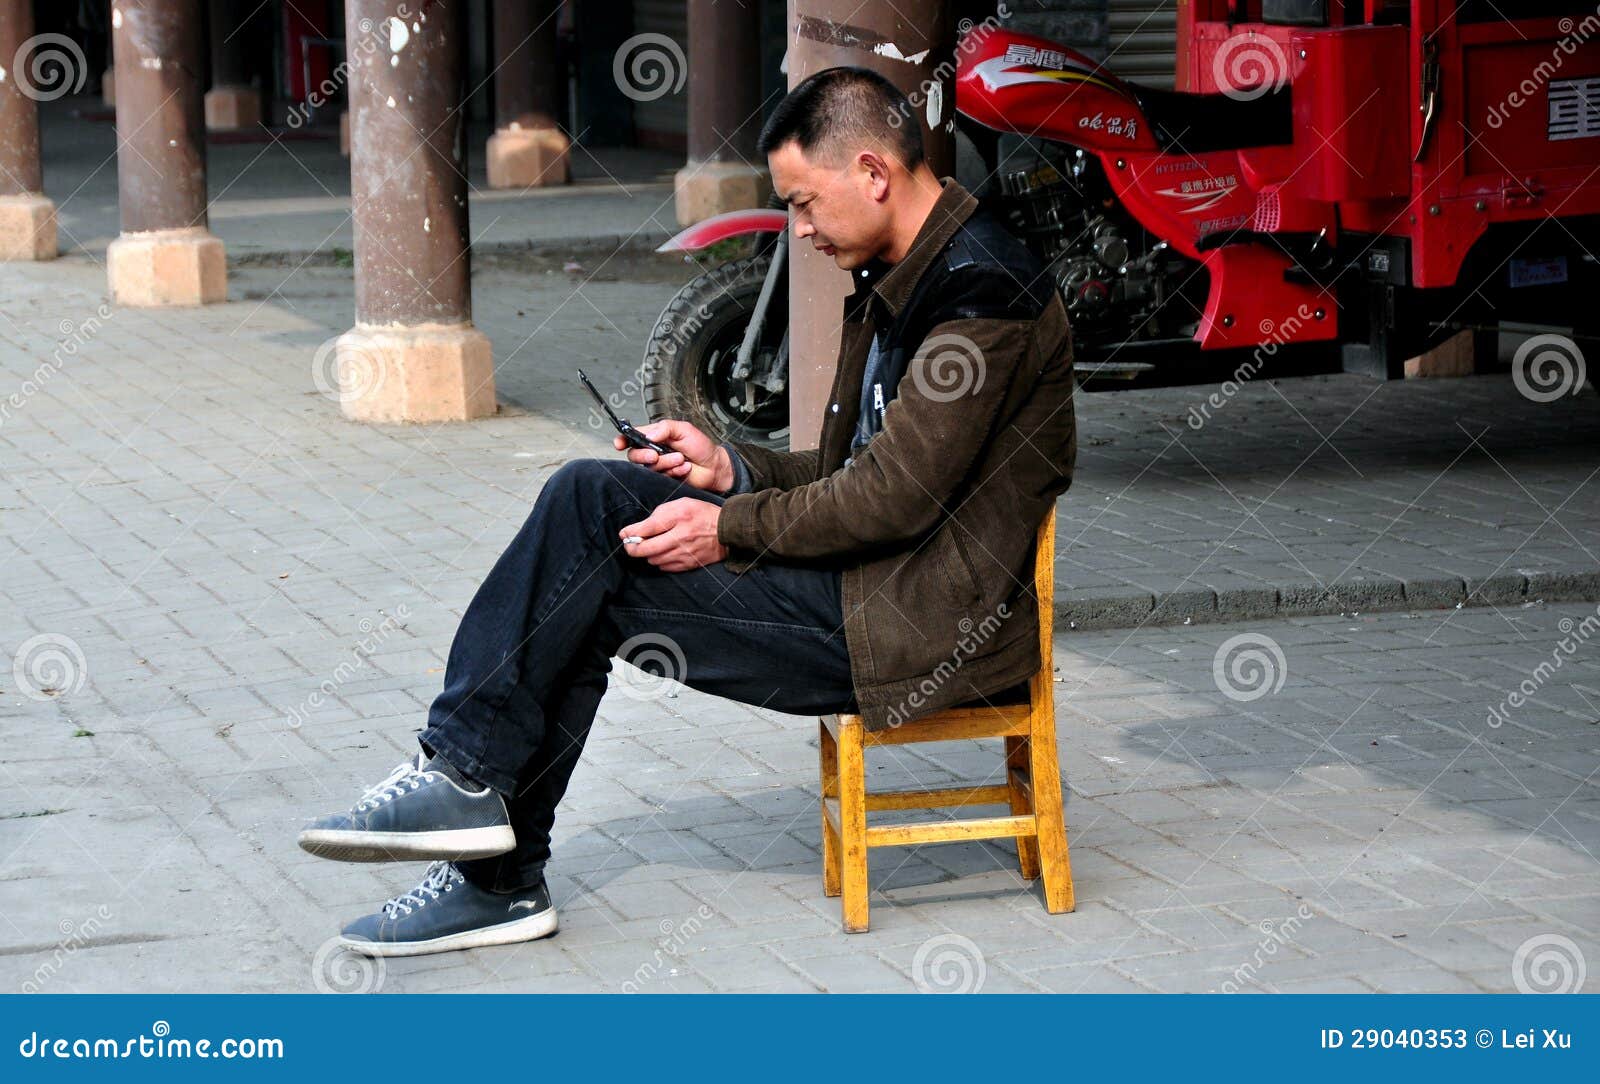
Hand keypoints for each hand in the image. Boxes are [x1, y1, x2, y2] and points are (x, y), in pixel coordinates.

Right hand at [614, 419, 733, 492]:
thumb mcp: (684, 429)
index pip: (633, 437)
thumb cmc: (701, 446)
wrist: (714, 467)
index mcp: (655, 436)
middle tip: (656, 455)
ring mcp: (659, 466)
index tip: (619, 443)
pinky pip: (661, 476)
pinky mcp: (665, 479)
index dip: (623, 440)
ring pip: (649, 467)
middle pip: (634, 455)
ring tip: (681, 459)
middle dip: (643, 456)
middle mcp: (654, 451)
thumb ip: (665, 428)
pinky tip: (685, 467)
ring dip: (666, 463)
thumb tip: (648, 434)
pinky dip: (674, 471)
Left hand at [619, 498, 728, 571]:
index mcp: (678, 517)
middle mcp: (680, 537)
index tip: (624, 534)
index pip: (646, 528)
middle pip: (645, 549)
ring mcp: (684, 553)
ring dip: (648, 554)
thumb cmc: (701, 514)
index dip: (630, 533)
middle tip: (630, 545)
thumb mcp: (681, 504)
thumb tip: (639, 528)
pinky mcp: (688, 564)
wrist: (727, 531)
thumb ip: (660, 513)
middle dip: (632, 548)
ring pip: (653, 559)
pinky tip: (664, 553)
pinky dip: (660, 561)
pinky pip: (664, 567)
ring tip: (651, 546)